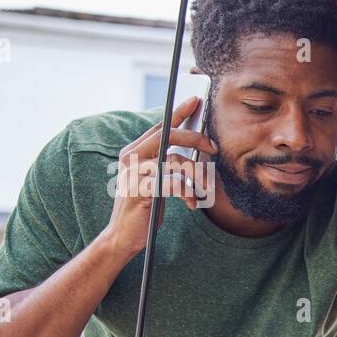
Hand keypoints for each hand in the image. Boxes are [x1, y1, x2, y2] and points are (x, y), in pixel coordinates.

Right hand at [103, 96, 216, 261]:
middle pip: (167, 136)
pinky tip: (191, 204)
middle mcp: (131, 158)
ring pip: (174, 160)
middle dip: (194, 138)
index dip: (178, 113)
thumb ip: (166, 164)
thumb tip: (192, 149)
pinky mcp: (142, 190)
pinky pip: (174, 183)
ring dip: (196, 174)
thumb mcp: (156, 182)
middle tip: (213, 147)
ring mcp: (134, 173)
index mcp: (134, 152)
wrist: (124, 236)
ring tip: (204, 188)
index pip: (159, 126)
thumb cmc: (144, 208)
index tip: (195, 101)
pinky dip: (188, 193)